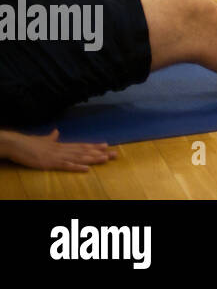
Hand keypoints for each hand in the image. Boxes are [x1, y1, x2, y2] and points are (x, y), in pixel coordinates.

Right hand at [0, 129, 115, 171]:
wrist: (18, 144)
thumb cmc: (30, 144)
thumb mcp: (43, 140)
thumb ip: (51, 137)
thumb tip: (56, 132)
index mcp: (62, 146)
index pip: (82, 145)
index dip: (94, 146)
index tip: (107, 146)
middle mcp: (63, 150)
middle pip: (85, 151)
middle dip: (100, 153)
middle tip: (115, 153)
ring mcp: (58, 156)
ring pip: (79, 158)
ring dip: (93, 159)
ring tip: (106, 159)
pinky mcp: (50, 163)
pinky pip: (66, 166)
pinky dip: (77, 167)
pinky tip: (87, 168)